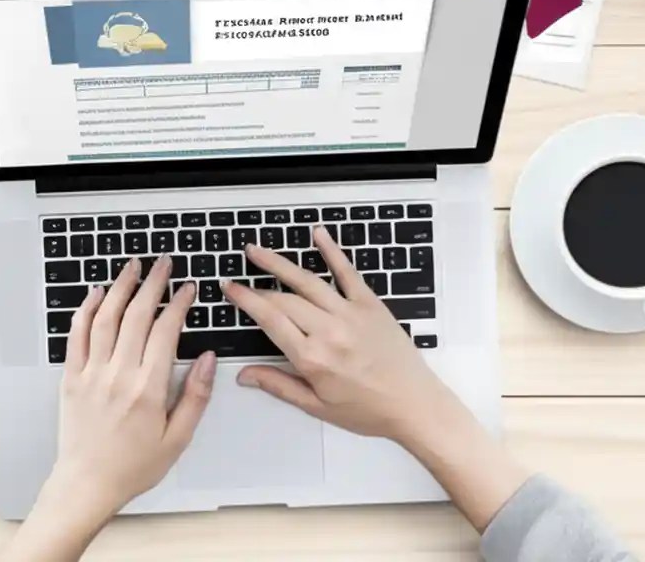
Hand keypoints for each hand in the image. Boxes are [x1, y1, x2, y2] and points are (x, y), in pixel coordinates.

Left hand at [49, 256, 215, 512]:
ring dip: (120, 287)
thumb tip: (208, 360)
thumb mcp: (177, 439)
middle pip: (136, 315)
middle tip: (163, 263)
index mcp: (147, 389)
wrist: (86, 484)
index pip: (165, 331)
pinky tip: (96, 294)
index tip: (187, 288)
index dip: (178, 304)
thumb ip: (195, 396)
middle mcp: (118, 375)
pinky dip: (86, 310)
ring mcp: (91, 374)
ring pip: (105, 318)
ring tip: (132, 267)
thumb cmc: (132, 467)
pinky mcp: (71, 377)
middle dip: (153, 283)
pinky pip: (77, 335)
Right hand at [223, 227, 458, 447]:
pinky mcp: (371, 305)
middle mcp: (329, 331)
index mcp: (312, 358)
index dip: (245, 300)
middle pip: (284, 299)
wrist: (414, 405)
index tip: (230, 288)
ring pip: (308, 281)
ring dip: (279, 263)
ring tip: (257, 251)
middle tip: (239, 279)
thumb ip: (278, 385)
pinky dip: (332, 251)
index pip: (269, 320)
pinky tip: (317, 234)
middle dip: (257, 287)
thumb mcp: (316, 406)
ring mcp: (351, 314)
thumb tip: (244, 375)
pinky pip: (348, 272)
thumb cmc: (368, 410)